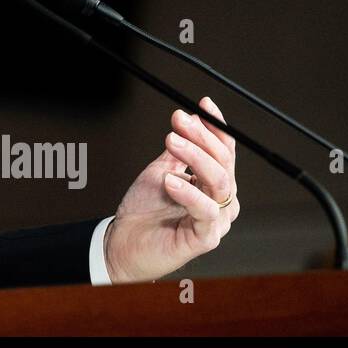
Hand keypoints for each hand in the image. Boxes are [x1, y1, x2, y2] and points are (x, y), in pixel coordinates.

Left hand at [104, 96, 240, 283]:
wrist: (123, 243)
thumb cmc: (144, 212)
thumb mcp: (159, 171)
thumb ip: (177, 152)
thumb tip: (190, 121)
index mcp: (212, 184)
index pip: (223, 150)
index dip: (216, 126)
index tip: (202, 104)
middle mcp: (220, 200)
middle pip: (223, 162)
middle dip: (201, 136)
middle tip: (179, 120)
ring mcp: (215, 220)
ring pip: (218, 181)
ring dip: (195, 156)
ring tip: (172, 141)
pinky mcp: (205, 238)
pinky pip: (205, 212)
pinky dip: (188, 193)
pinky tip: (170, 180)